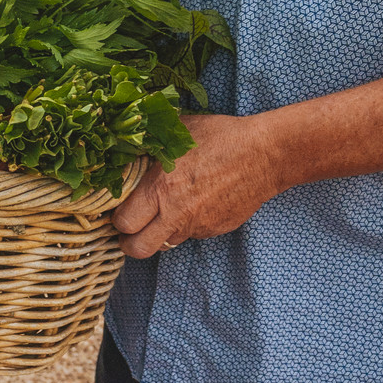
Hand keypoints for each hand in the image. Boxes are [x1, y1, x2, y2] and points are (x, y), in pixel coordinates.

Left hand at [113, 114, 281, 257]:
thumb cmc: (221, 137)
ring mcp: (198, 226)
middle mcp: (176, 213)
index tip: (118, 211)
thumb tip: (128, 151)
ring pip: (165, 244)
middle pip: (138, 249)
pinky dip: (186, 225)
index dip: (116, 220)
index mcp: (160, 189)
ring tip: (162, 213)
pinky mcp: (215, 229)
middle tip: (129, 230)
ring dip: (158, 233)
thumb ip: (150, 148)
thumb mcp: (178, 133)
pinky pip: (192, 234)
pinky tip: (195, 203)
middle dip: (129, 243)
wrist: (265, 155)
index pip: (123, 222)